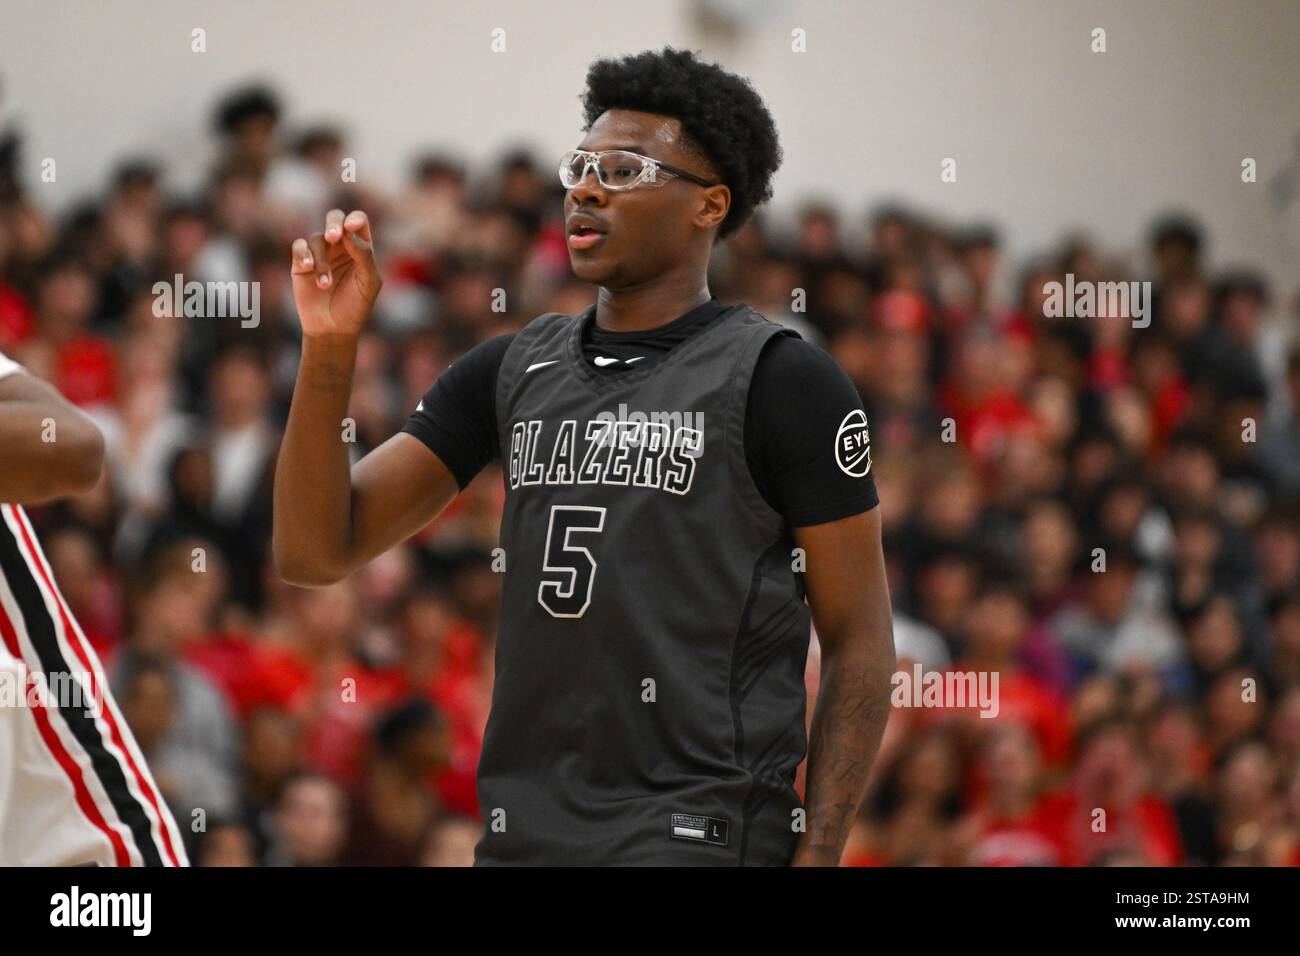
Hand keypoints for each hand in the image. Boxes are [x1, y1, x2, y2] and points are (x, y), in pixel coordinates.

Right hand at [290, 209, 381, 336]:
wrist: (332, 329)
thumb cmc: (355, 307)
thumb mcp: (369, 283)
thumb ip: (364, 256)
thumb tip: (349, 233)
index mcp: (360, 248)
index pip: (359, 222)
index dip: (355, 219)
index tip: (351, 227)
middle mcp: (340, 246)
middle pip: (335, 218)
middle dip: (333, 223)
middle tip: (333, 236)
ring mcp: (320, 253)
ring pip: (317, 239)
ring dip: (321, 261)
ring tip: (325, 284)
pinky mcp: (301, 263)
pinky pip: (299, 247)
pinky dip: (303, 255)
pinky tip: (308, 268)